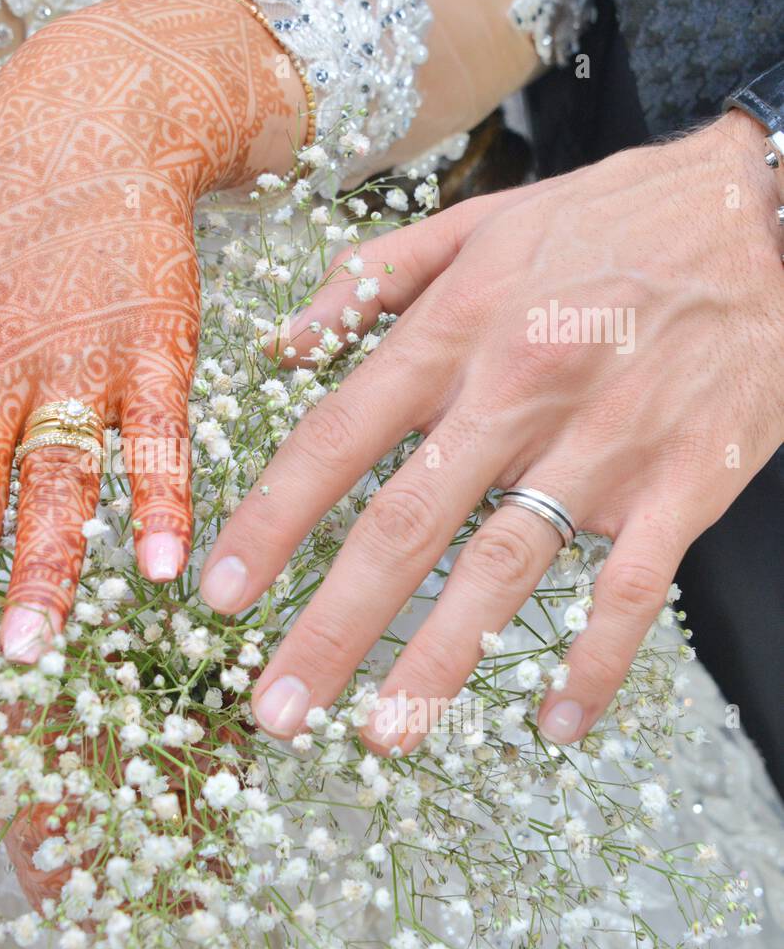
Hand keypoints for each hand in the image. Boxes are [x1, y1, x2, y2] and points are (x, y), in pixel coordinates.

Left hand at [200, 110, 783, 753]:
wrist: (767, 213)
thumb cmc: (606, 221)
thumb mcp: (474, 223)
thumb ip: (368, 279)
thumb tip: (281, 345)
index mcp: (454, 332)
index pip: (336, 438)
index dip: (270, 520)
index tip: (218, 593)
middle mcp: (515, 393)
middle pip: (403, 527)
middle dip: (331, 625)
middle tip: (275, 706)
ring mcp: (602, 444)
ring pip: (505, 568)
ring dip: (439, 661)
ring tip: (381, 736)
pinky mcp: (683, 482)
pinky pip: (634, 588)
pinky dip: (597, 658)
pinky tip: (556, 723)